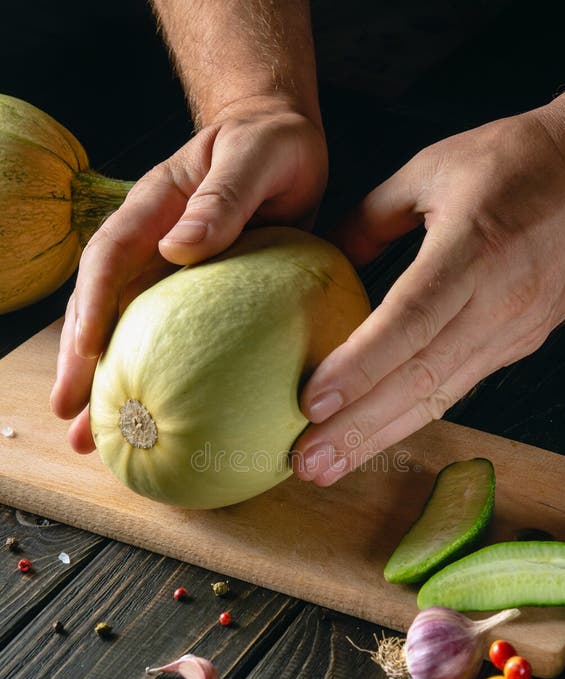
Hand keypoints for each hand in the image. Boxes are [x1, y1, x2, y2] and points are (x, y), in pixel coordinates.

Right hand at [51, 98, 327, 451]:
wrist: (283, 141)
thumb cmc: (271, 144)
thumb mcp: (257, 158)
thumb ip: (223, 198)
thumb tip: (178, 249)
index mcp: (155, 207)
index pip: (110, 256)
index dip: (93, 305)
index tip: (86, 353)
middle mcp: (150, 242)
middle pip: (101, 304)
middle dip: (79, 361)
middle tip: (68, 415)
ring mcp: (167, 271)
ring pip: (126, 328)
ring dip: (104, 380)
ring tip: (91, 436)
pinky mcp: (195, 295)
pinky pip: (167, 338)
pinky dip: (155, 375)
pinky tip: (156, 414)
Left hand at [292, 95, 564, 485]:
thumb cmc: (521, 158)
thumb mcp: (434, 168)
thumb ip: (372, 216)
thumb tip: (325, 257)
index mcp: (475, 249)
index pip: (409, 322)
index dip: (359, 368)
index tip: (311, 404)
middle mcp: (500, 302)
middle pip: (421, 380)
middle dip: (360, 430)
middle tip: (307, 465)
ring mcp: (516, 331)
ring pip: (440, 397)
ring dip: (381, 437)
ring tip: (329, 467)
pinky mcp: (523, 343)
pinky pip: (459, 387)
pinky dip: (414, 415)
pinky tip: (376, 434)